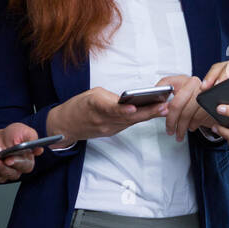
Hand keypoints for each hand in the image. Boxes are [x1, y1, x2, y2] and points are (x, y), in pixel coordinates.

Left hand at [0, 122, 41, 186]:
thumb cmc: (13, 135)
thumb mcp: (23, 131)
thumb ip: (31, 138)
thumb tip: (38, 149)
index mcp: (25, 162)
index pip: (24, 166)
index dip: (16, 163)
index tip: (9, 159)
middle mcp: (13, 171)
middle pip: (8, 175)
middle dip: (0, 168)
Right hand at [52, 87, 170, 141]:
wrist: (65, 125)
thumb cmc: (78, 106)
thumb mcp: (92, 94)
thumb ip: (111, 97)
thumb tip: (130, 99)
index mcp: (95, 106)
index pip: (111, 109)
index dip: (123, 109)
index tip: (135, 107)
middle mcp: (103, 120)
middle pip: (128, 117)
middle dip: (147, 112)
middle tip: (163, 106)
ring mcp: (108, 129)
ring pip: (131, 122)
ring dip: (148, 116)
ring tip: (163, 108)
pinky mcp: (111, 132)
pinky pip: (128, 124)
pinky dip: (140, 118)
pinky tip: (152, 113)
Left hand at [153, 74, 216, 140]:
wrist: (211, 101)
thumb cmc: (190, 100)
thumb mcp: (175, 97)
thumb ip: (163, 101)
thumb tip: (157, 108)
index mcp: (181, 79)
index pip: (166, 86)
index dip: (160, 99)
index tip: (157, 111)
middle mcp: (193, 83)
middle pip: (177, 104)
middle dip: (171, 120)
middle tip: (169, 130)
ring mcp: (203, 91)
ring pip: (188, 112)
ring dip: (182, 126)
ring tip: (179, 133)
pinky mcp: (210, 101)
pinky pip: (199, 116)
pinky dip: (193, 124)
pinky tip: (190, 127)